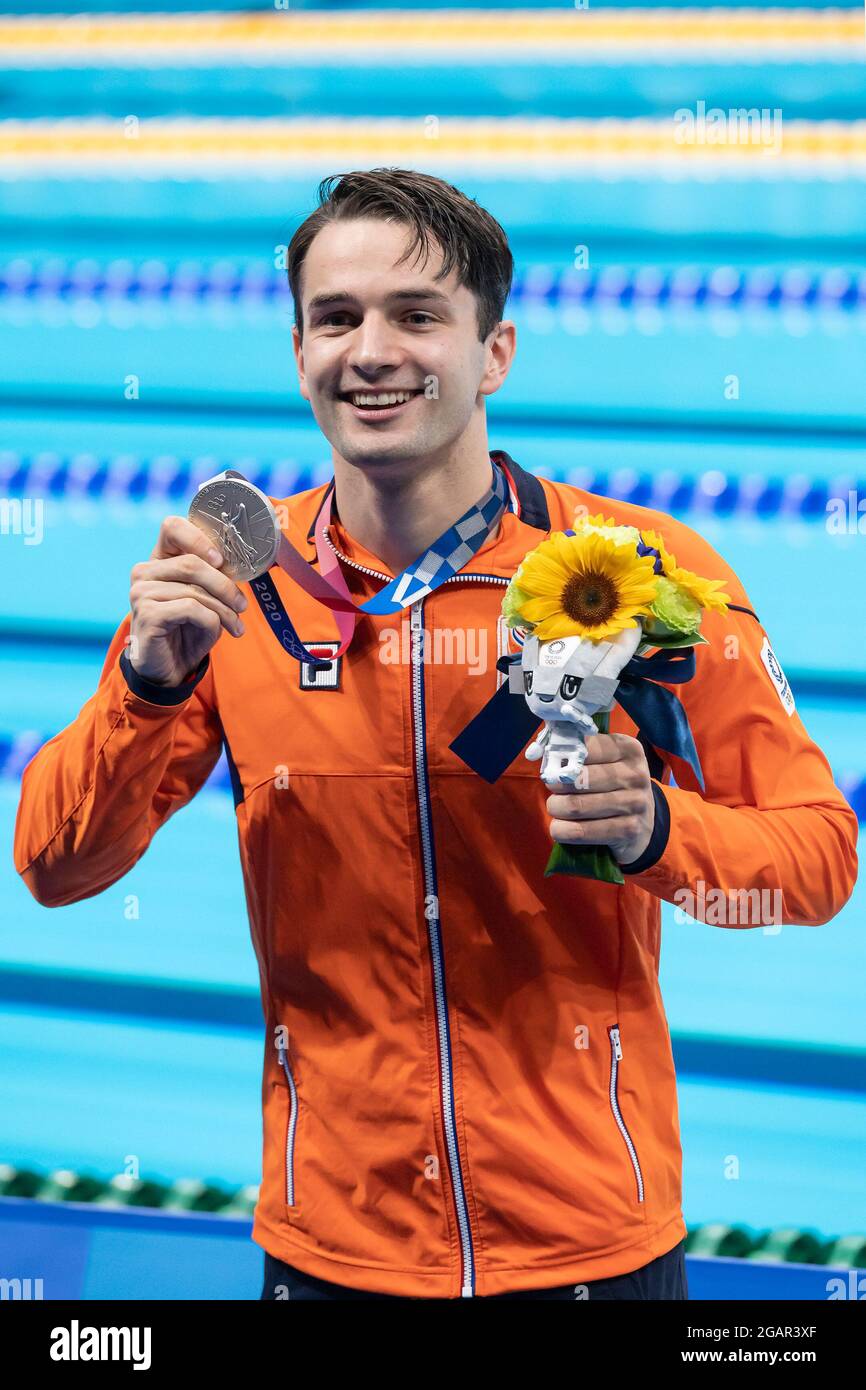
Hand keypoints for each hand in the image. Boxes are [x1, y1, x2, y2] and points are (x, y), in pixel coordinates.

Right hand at [127, 516, 247, 686]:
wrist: (170, 669)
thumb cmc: (189, 629)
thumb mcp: (206, 598)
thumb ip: (214, 576)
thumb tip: (239, 561)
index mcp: (158, 560)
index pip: (172, 526)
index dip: (199, 538)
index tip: (222, 561)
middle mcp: (144, 571)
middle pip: (193, 563)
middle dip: (225, 586)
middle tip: (242, 605)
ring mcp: (141, 592)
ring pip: (195, 590)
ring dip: (224, 610)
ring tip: (236, 626)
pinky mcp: (146, 613)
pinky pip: (191, 608)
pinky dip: (211, 621)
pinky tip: (216, 632)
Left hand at [545, 733, 654, 865]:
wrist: (644, 821)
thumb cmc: (614, 784)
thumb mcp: (607, 760)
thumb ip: (582, 752)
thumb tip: (546, 752)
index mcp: (628, 749)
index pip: (585, 748)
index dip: (561, 757)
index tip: (553, 764)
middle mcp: (635, 774)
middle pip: (578, 778)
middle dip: (555, 784)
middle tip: (552, 787)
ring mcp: (635, 803)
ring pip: (576, 806)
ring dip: (556, 807)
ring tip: (555, 807)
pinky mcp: (629, 830)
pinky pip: (582, 831)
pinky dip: (562, 830)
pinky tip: (559, 828)